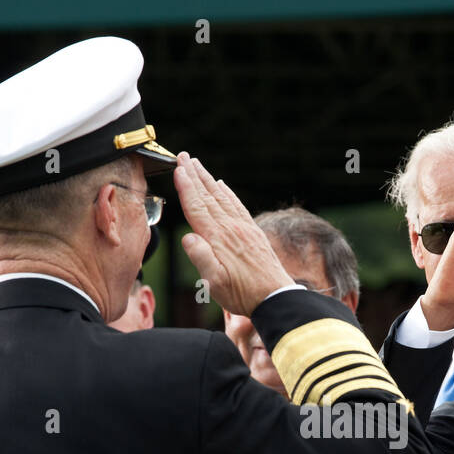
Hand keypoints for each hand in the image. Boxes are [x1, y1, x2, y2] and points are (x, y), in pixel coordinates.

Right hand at [173, 152, 293, 315]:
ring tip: (198, 164)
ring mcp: (244, 228)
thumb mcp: (216, 284)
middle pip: (208, 196)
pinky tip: (223, 186)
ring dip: (208, 179)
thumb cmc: (243, 294)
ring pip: (222, 197)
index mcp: (218, 238)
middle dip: (194, 175)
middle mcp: (231, 228)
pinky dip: (228, 193)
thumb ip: (202, 259)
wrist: (275, 297)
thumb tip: (187, 238)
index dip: (186, 187)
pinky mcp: (253, 232)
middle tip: (183, 156)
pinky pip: (237, 206)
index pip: (197, 207)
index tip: (177, 169)